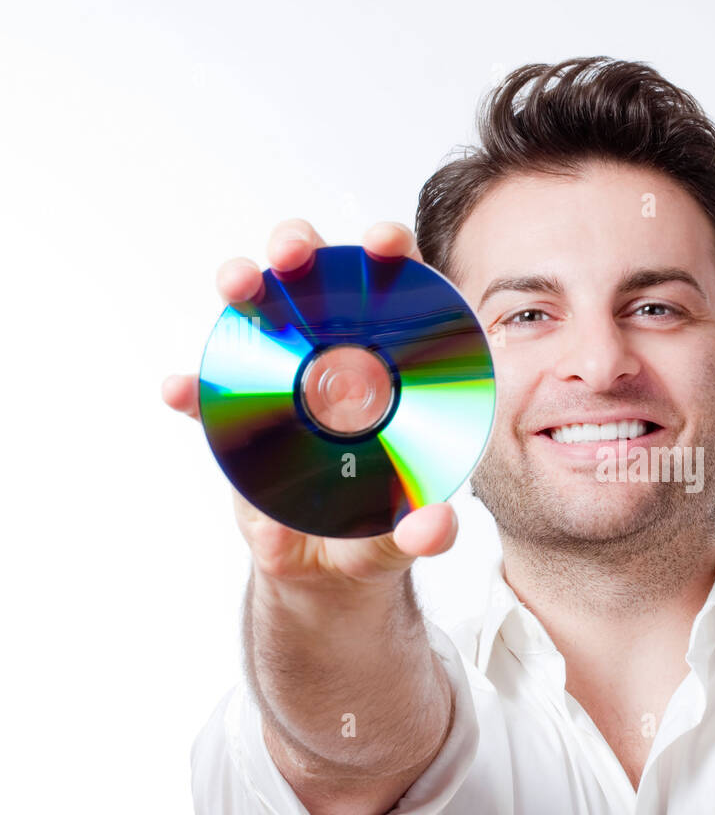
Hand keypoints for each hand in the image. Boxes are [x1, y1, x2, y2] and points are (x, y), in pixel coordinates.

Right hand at [161, 218, 458, 589]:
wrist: (323, 569)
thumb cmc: (378, 530)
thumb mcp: (408, 535)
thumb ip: (427, 531)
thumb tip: (434, 525)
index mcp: (394, 368)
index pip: (399, 296)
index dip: (393, 257)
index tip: (386, 244)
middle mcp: (334, 358)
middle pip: (318, 282)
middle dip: (303, 250)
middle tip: (295, 253)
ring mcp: (281, 382)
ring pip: (258, 316)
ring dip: (245, 288)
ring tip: (239, 287)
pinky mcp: (237, 420)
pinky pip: (208, 397)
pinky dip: (193, 388)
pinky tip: (180, 389)